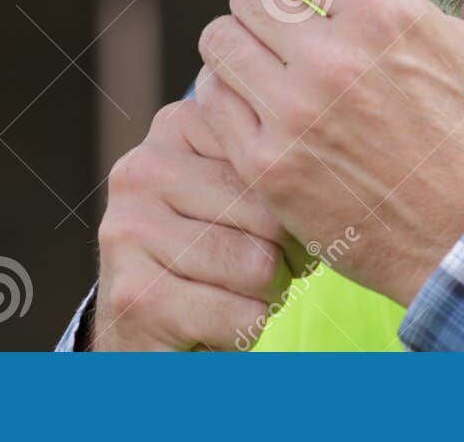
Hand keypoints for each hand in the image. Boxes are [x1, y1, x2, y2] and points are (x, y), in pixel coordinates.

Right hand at [90, 97, 313, 350]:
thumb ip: (273, 161)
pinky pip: (239, 316)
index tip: (285, 227)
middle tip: (268, 270)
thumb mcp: (240, 192)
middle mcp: (143, 168)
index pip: (276, 156)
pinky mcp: (135, 295)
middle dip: (289, 256)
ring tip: (239, 293)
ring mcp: (130, 230)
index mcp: (176, 126)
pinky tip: (215, 323)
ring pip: (258, 267)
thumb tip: (333, 159)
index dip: (299, 204)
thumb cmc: (213, 253)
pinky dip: (243, 332)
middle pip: (271, 213)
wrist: (145, 337)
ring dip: (266, 296)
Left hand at [195, 0, 463, 305]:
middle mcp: (331, 57)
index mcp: (385, 13)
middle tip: (301, 35)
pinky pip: (211, 103)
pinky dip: (232, 103)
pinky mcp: (267, 166)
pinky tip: (271, 116)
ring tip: (281, 71)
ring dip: (245, 50)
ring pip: (221, 40)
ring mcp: (293, 114)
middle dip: (272, 6)